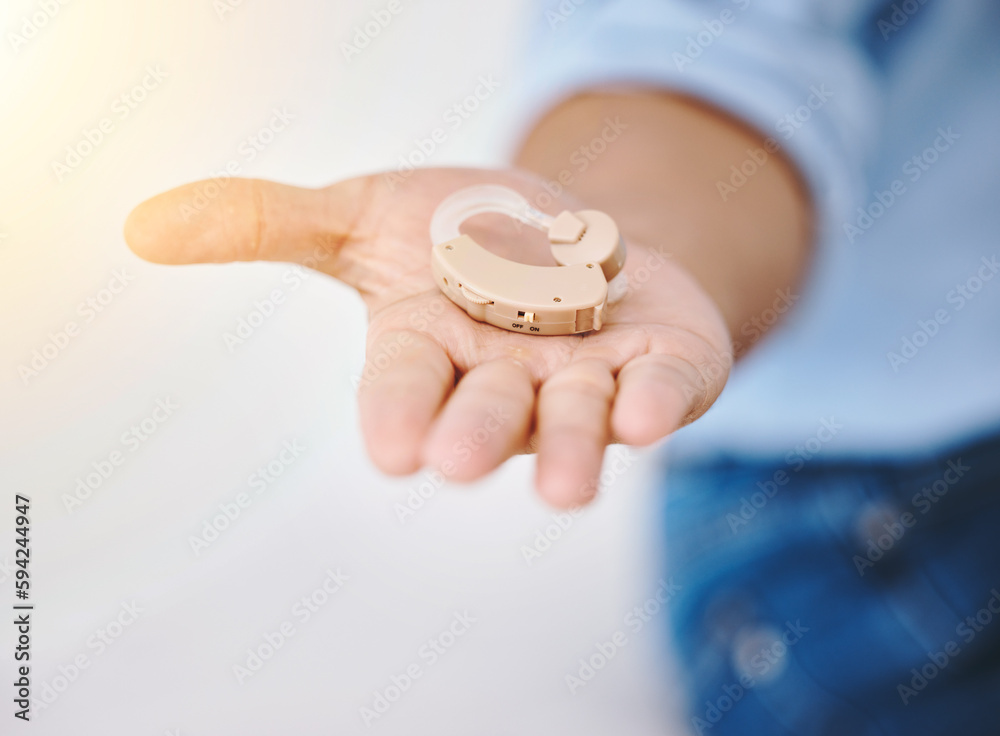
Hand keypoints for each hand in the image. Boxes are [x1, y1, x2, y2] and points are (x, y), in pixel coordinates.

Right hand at [124, 167, 731, 507]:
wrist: (577, 237)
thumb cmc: (463, 237)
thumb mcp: (366, 214)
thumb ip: (271, 222)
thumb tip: (143, 224)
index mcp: (431, 351)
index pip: (404, 387)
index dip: (397, 414)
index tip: (393, 452)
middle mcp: (504, 380)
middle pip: (486, 413)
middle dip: (474, 434)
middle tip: (455, 464)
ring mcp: (586, 380)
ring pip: (576, 420)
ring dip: (571, 448)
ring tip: (567, 490)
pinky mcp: (660, 365)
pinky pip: (664, 388)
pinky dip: (659, 401)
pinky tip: (648, 412)